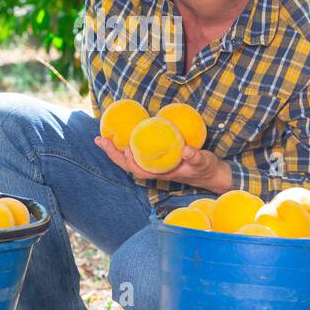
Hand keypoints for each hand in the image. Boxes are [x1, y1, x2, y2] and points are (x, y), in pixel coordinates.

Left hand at [94, 137, 231, 193]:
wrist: (210, 174)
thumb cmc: (205, 168)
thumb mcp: (203, 161)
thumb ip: (195, 157)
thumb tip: (185, 150)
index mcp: (161, 174)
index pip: (139, 170)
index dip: (129, 160)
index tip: (125, 147)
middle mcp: (154, 170)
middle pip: (128, 165)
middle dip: (112, 153)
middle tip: (99, 139)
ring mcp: (154, 165)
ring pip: (129, 159)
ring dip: (115, 149)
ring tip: (102, 138)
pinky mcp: (156, 159)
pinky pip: (137, 152)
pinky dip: (127, 144)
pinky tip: (122, 135)